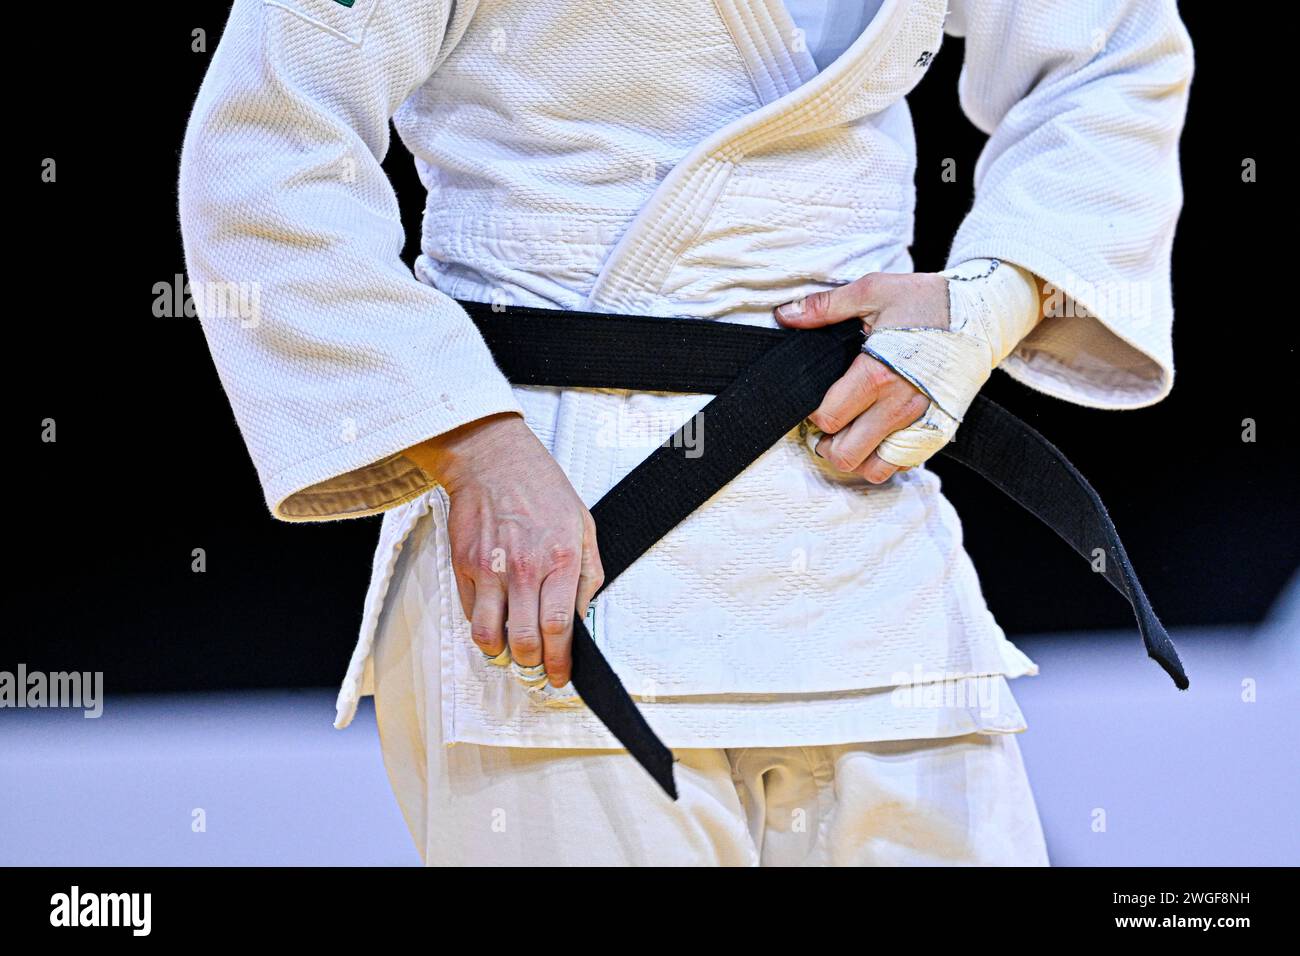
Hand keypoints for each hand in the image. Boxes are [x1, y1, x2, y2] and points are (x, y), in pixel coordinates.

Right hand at [404, 413, 602, 687]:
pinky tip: (495, 624)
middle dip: (532, 667)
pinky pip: (468, 615)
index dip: (559, 661)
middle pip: (523, 641)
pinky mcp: (462, 565)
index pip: (557, 627)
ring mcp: (488, 568)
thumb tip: (581, 618)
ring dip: (501, 656)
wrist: (493, 460)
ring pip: (488, 636)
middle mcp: (522, 568)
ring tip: (512, 653)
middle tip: (537, 669)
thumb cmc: (542, 490)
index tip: (561, 676)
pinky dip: (482, 629)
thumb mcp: (583, 527)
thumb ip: (586, 576)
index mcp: (559, 559)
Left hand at [774, 272, 951, 483]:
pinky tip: (877, 435)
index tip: (817, 398)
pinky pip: (903, 464)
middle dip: (827, 442)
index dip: (813, 412)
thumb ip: (825, 308)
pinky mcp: (940, 431)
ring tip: (850, 433)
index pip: (828, 417)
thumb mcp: (874, 291)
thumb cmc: (929, 300)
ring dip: (854, 456)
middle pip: (845, 454)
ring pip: (873, 469)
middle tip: (828, 422)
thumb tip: (786, 315)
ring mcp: (922, 423)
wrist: (985, 314)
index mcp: (878, 375)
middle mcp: (900, 407)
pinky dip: (884, 457)